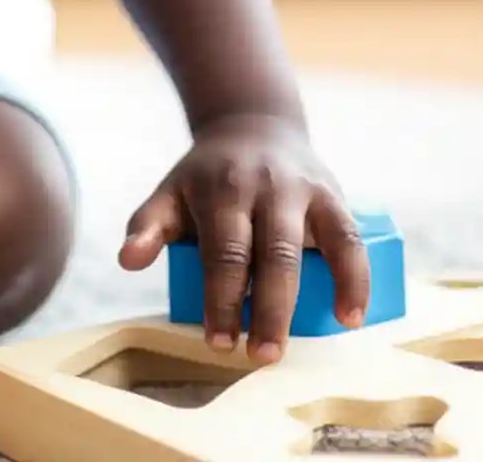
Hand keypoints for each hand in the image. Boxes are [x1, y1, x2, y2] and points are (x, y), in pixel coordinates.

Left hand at [118, 114, 368, 363]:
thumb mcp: (169, 193)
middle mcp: (264, 188)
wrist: (252, 127)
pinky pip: (350, 238)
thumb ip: (147, 226)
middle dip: (267, 309)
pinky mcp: (333, 196)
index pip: (224, 252)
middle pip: (270, 254)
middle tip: (259, 356)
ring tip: (303, 343)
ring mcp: (302, 191)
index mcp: (220, 191)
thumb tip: (127, 261)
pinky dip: (355, 277)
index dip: (222, 298)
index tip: (218, 341)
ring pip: (314, 247)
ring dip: (311, 298)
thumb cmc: (206, 177)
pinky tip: (350, 315)